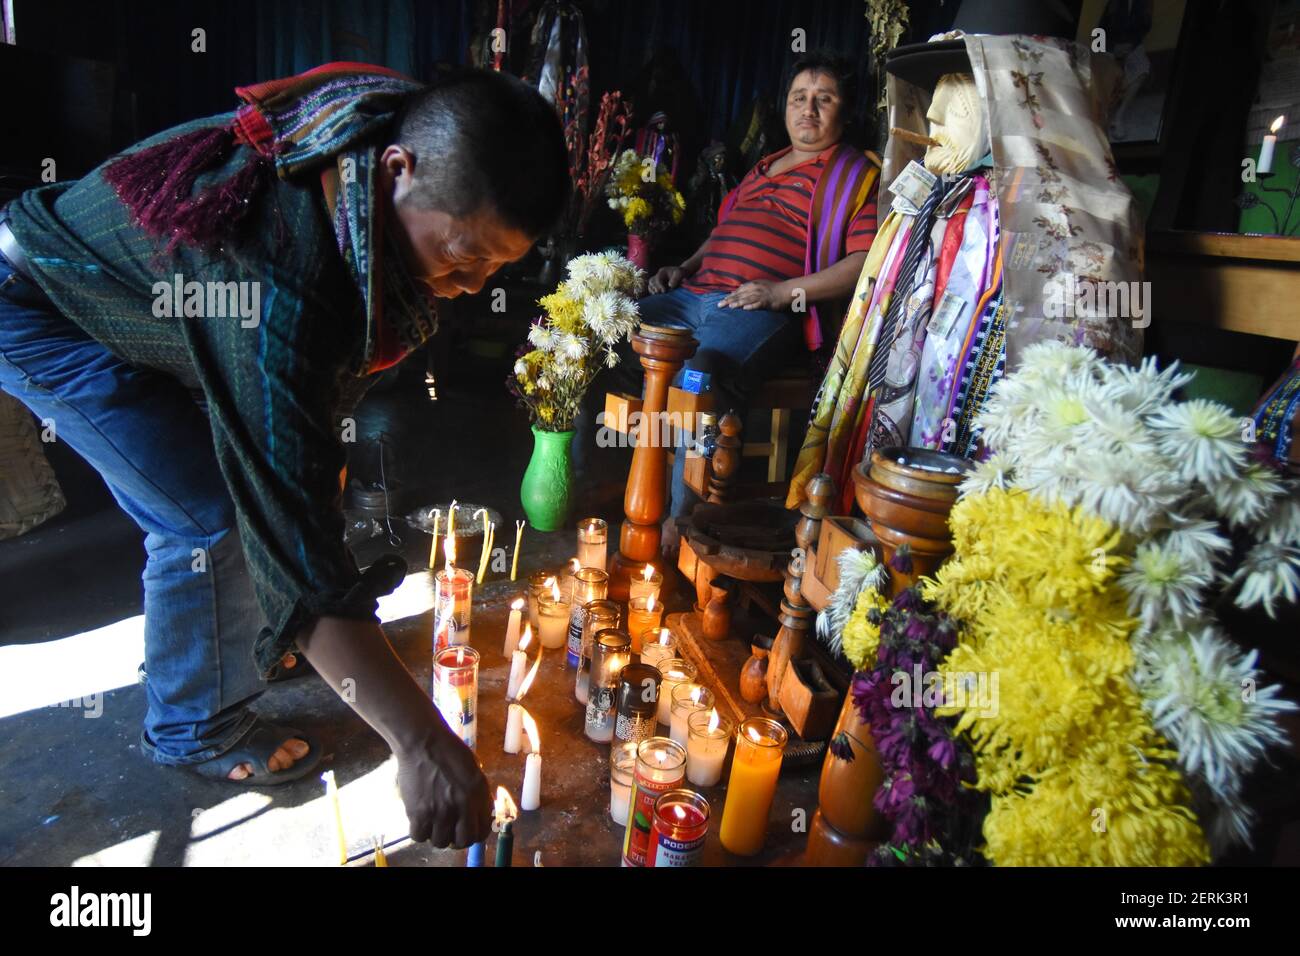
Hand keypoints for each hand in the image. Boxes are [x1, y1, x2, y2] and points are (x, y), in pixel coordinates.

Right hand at [395, 723, 492, 848]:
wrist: (423, 740)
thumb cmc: (448, 749)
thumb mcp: (473, 769)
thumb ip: (477, 792)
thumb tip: (477, 813)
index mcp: (479, 793)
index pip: (482, 830)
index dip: (475, 834)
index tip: (467, 830)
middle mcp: (463, 805)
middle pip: (463, 841)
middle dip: (458, 839)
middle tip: (450, 831)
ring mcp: (440, 811)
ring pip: (441, 842)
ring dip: (437, 835)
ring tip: (433, 822)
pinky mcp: (419, 812)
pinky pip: (419, 836)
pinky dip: (420, 831)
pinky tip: (420, 819)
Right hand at [648, 265, 687, 294]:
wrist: (680, 274)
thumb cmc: (680, 273)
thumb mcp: (680, 273)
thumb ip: (675, 279)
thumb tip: (670, 286)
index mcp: (662, 271)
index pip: (658, 278)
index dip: (659, 285)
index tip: (664, 291)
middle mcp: (658, 275)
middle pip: (651, 281)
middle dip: (655, 288)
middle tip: (660, 293)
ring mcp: (656, 279)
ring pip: (650, 284)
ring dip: (652, 290)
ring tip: (657, 295)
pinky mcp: (657, 284)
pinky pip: (651, 288)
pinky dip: (653, 292)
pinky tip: (656, 296)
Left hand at [720, 280, 787, 310]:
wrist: (786, 291)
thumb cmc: (774, 289)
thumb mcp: (760, 284)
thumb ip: (750, 286)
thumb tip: (740, 286)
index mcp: (754, 285)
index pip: (739, 290)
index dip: (730, 295)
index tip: (723, 300)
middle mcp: (756, 289)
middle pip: (740, 295)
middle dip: (729, 300)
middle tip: (719, 305)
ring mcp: (761, 295)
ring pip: (747, 299)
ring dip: (738, 303)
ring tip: (730, 307)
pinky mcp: (767, 302)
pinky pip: (758, 304)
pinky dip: (752, 306)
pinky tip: (745, 309)